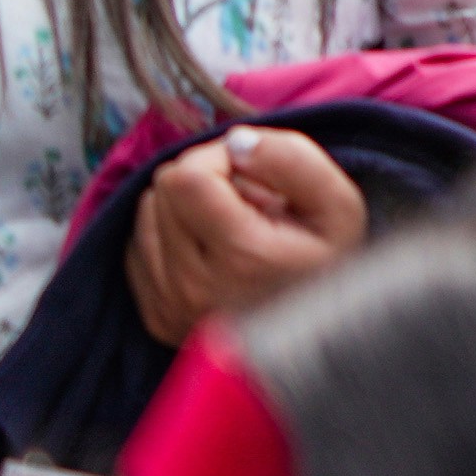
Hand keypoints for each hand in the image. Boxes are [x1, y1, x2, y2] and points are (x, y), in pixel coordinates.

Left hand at [130, 127, 368, 341]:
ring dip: (185, 208)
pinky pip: (137, 246)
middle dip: (204, 182)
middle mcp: (195, 288)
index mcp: (243, 257)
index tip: (254, 177)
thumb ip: (291, 158)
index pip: (186, 176)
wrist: (325, 332)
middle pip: (163, 190)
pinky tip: (211, 250)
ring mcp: (170, 308)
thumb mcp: (338, 203)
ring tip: (232, 229)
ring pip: (146, 214)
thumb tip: (233, 142)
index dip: (219, 159)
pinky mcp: (155, 318)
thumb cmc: (331, 260)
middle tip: (248, 206)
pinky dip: (170, 237)